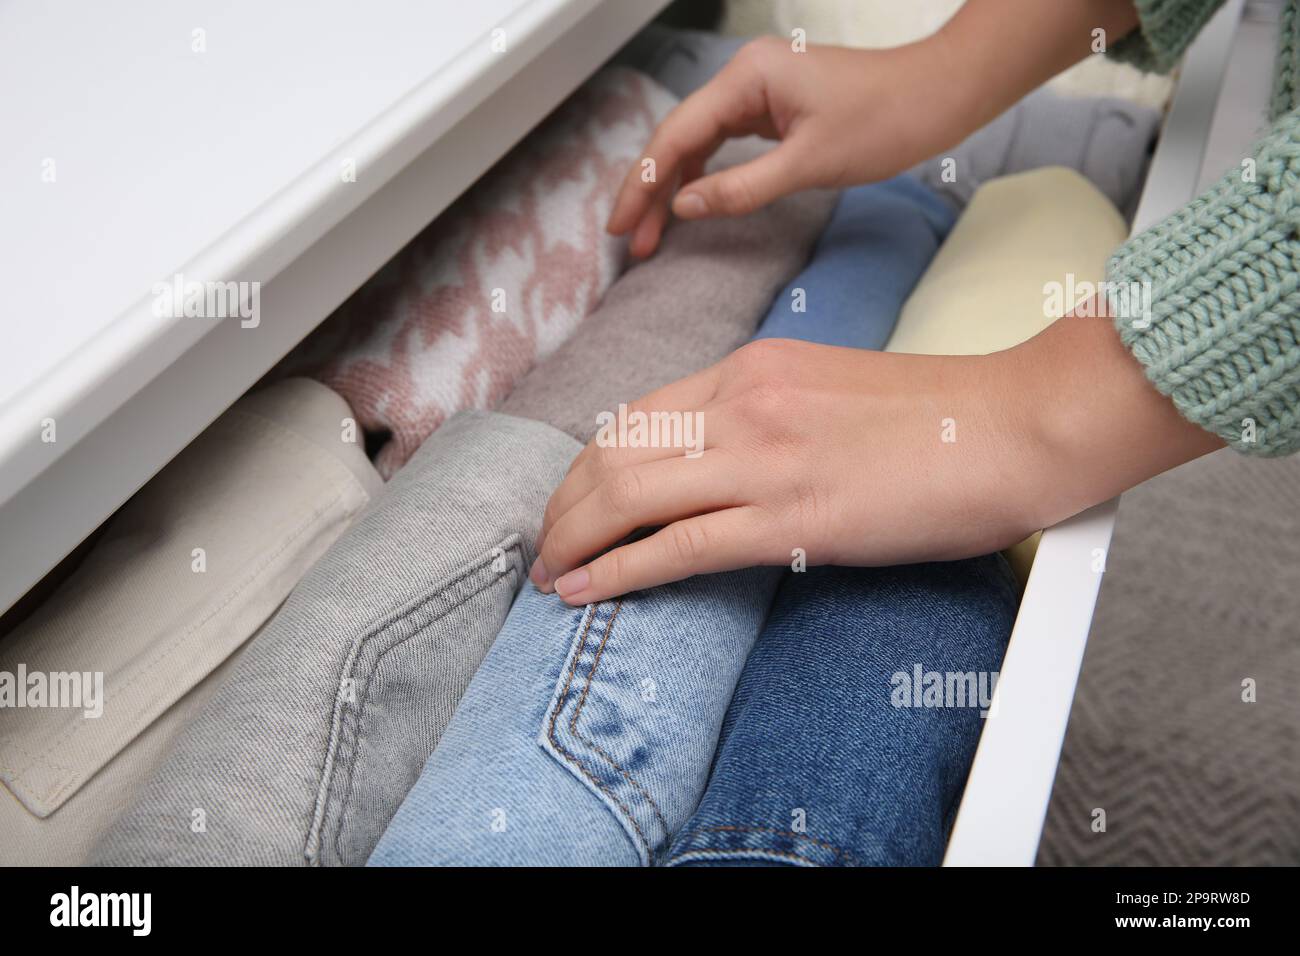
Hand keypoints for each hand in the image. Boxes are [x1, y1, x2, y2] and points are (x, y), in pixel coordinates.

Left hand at [530, 313, 1221, 605]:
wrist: (1014, 426)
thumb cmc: (940, 416)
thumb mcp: (831, 389)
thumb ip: (767, 412)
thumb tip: (719, 457)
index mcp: (753, 368)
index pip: (638, 414)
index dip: (589, 463)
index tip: (574, 498)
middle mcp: (744, 403)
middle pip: (614, 451)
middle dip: (564, 504)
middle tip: (547, 543)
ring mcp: (764, 459)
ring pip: (628, 495)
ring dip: (573, 539)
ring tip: (551, 572)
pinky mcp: (792, 518)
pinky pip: (677, 546)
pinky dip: (617, 571)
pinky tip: (584, 590)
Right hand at [607, 36, 964, 256]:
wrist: (936, 96)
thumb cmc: (885, 120)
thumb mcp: (808, 165)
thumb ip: (740, 188)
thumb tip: (684, 209)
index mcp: (747, 77)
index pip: (675, 135)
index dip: (642, 184)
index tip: (620, 225)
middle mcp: (745, 76)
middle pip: (679, 138)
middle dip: (651, 191)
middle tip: (631, 242)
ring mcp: (759, 90)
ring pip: (699, 142)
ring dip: (675, 187)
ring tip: (654, 233)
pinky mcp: (774, 107)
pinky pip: (725, 142)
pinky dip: (705, 174)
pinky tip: (692, 204)